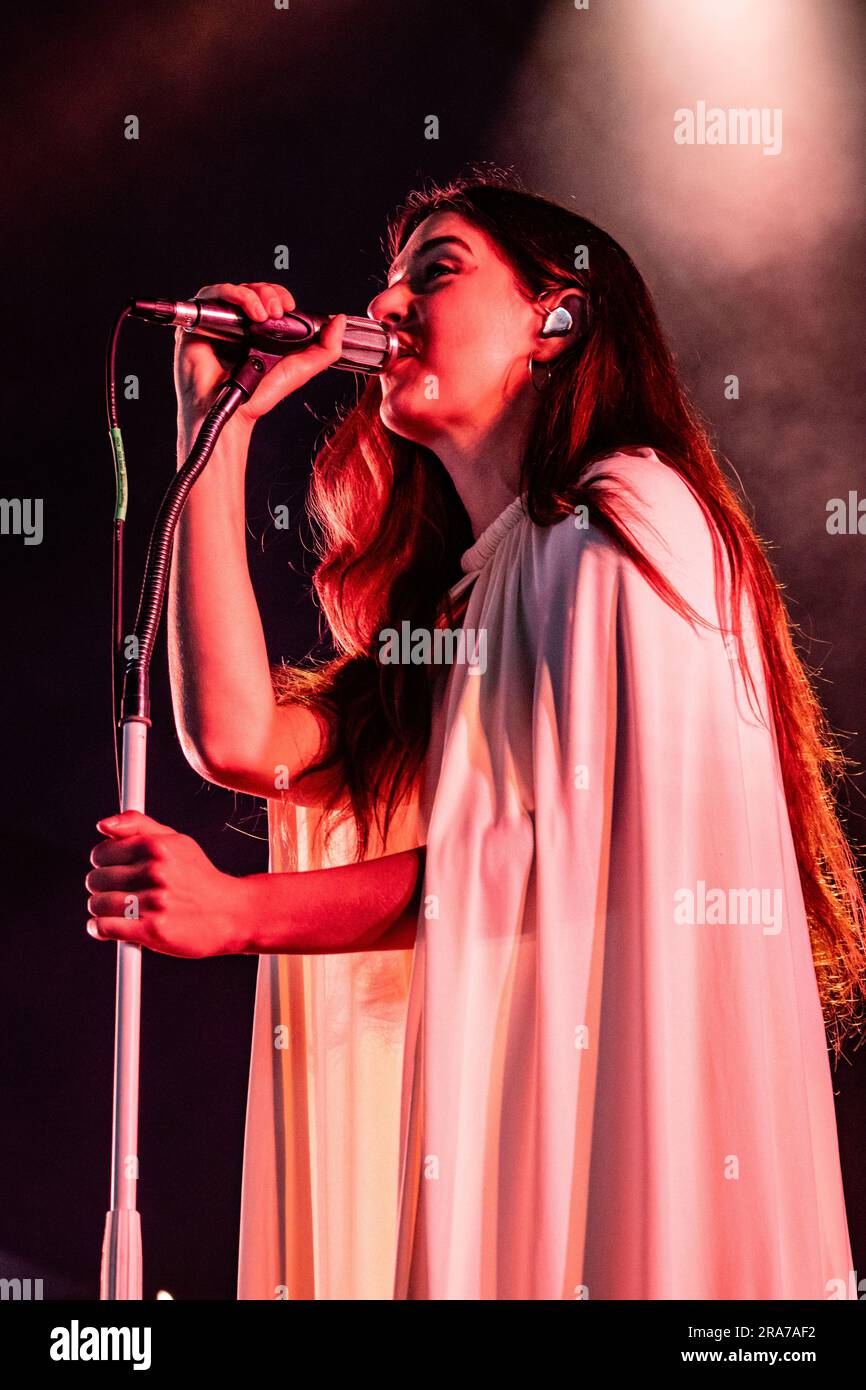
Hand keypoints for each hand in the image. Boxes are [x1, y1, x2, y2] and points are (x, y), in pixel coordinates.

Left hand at [85, 811, 250, 957]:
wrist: (230, 913)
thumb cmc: (199, 877)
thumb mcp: (176, 841)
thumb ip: (138, 825)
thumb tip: (103, 824)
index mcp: (157, 846)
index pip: (101, 853)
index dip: (103, 864)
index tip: (114, 871)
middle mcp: (155, 872)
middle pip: (95, 880)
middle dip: (101, 888)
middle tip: (120, 893)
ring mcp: (154, 902)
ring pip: (97, 905)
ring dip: (102, 911)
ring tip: (122, 910)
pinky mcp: (152, 930)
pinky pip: (104, 927)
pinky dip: (102, 929)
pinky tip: (115, 927)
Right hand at [172, 280, 345, 425]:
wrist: (232, 410)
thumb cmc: (257, 395)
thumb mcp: (299, 369)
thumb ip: (325, 349)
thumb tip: (340, 321)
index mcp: (257, 330)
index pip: (268, 298)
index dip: (280, 295)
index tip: (290, 306)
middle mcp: (236, 323)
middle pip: (252, 289)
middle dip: (270, 293)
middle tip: (280, 310)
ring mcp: (216, 322)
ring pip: (235, 289)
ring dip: (255, 294)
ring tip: (266, 314)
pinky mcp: (198, 322)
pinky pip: (212, 294)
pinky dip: (234, 295)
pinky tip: (251, 312)